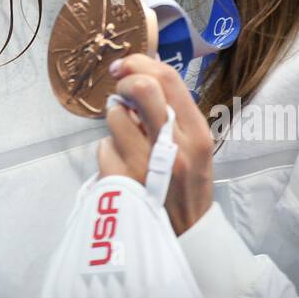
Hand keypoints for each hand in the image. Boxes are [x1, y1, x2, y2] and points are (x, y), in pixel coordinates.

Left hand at [97, 53, 213, 235]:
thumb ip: (174, 113)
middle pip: (140, 88)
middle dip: (124, 84)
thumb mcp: (196, 146)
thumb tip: (142, 73)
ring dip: (115, 123)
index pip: (167, 79)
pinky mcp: (122, 182)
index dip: (139, 63)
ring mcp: (145, 165)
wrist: (185, 234)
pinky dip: (109, 153)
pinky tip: (123, 166)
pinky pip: (103, 148)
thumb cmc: (188, 183)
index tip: (124, 66)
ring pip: (114, 117)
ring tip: (128, 140)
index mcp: (196, 133)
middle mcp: (173, 146)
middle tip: (121, 93)